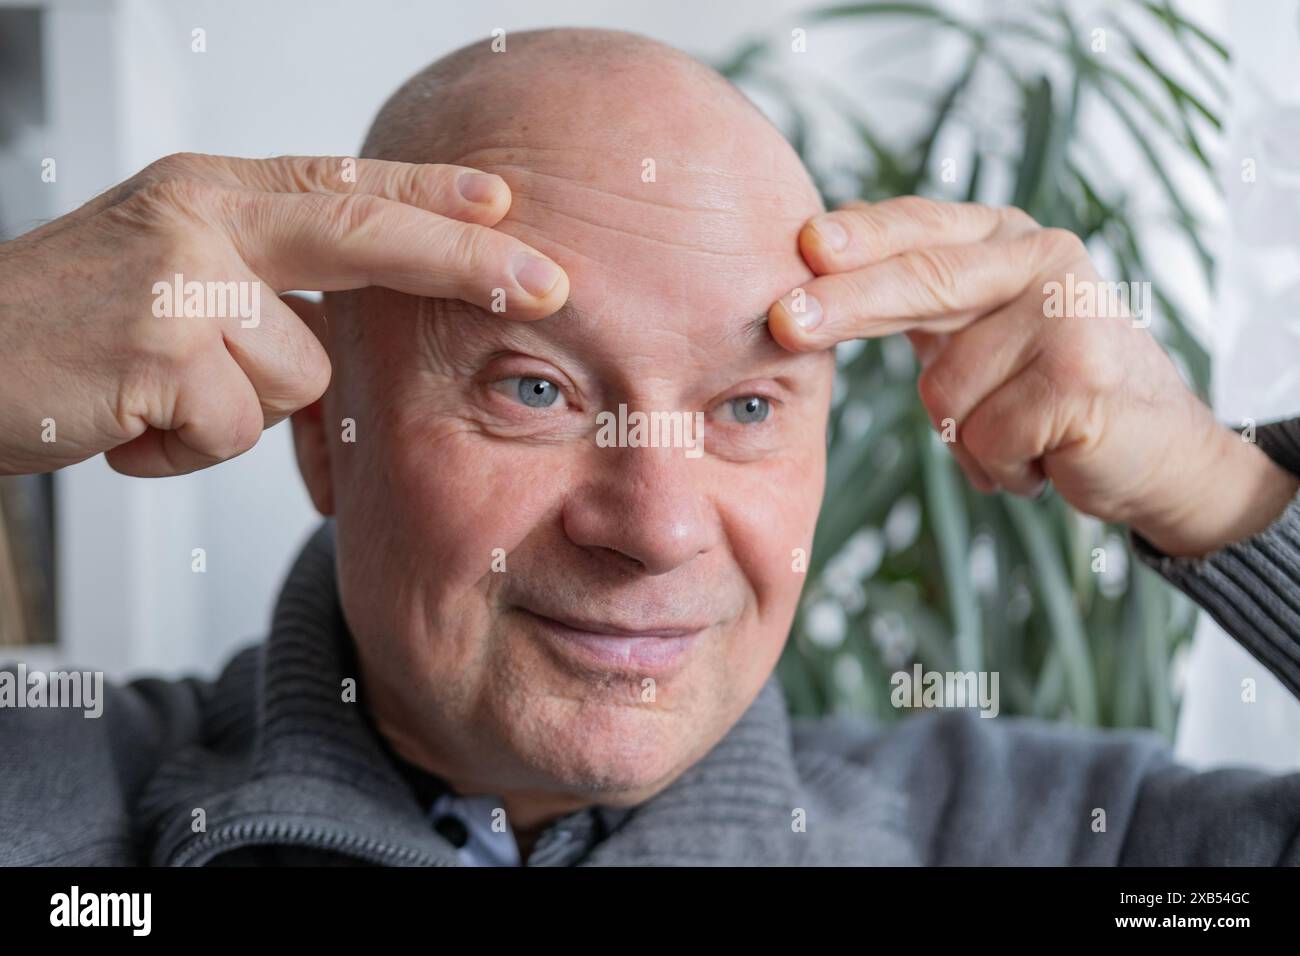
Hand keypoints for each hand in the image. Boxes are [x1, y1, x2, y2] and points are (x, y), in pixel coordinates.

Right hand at [0, 152, 568, 476]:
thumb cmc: (65, 334)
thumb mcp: (164, 276)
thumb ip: (257, 282)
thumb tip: (346, 322)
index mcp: (208, 195)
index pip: (340, 185)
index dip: (432, 198)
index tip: (509, 206)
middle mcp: (198, 218)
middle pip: (364, 235)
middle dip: (467, 263)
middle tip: (553, 286)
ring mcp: (178, 279)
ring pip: (300, 376)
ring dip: (236, 411)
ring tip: (153, 396)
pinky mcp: (157, 348)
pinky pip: (239, 429)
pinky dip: (186, 450)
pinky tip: (125, 422)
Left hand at [767, 196, 1297, 556]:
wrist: (1156, 454)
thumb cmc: (1047, 389)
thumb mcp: (978, 330)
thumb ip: (915, 300)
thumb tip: (808, 274)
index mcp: (1006, 240)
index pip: (920, 230)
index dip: (860, 238)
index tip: (802, 246)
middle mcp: (1042, 261)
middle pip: (923, 282)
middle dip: (846, 306)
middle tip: (781, 322)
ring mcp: (1069, 315)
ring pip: (945, 391)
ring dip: (966, 436)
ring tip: (1020, 433)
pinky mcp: (1082, 379)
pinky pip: (985, 439)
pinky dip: (1001, 468)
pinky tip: (1045, 456)